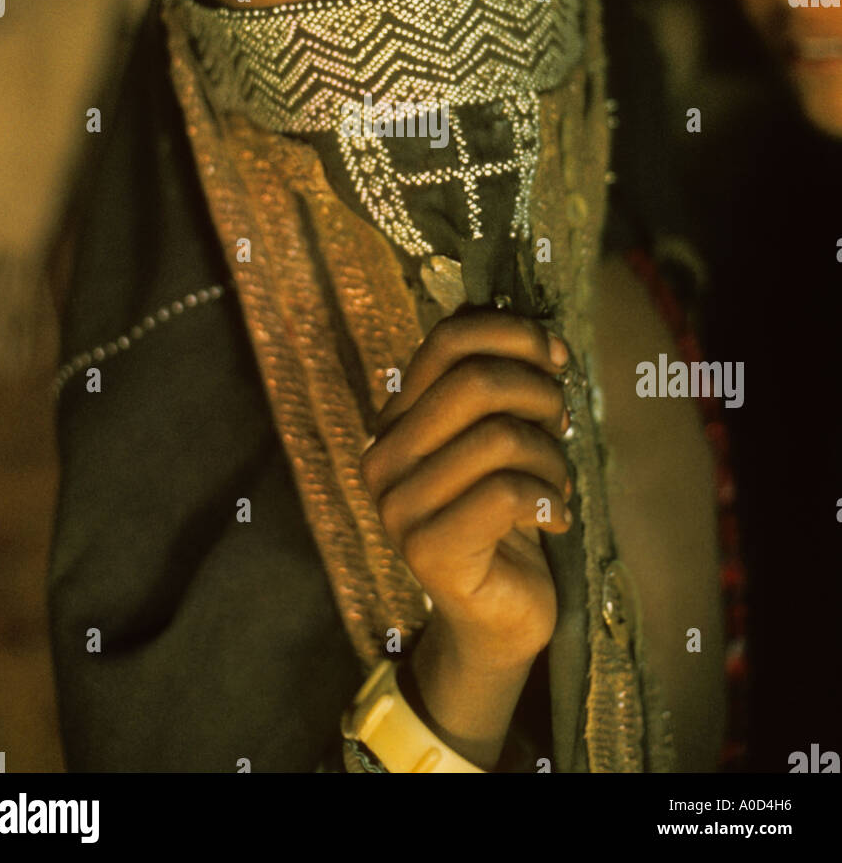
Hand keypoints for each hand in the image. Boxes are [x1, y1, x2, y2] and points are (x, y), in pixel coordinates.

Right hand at [361, 308, 572, 671]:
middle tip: (563, 424)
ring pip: (499, 438)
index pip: (448, 339)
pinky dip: (548, 500)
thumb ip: (502, 386)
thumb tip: (540, 336)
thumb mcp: (502, 436)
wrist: (499, 614)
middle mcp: (384, 454)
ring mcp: (398, 505)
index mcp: (396, 416)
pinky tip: (554, 519)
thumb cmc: (506, 514)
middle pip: (476, 381)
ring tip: (557, 484)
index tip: (556, 355)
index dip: (512, 333)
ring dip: (552, 458)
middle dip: (540, 394)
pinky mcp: (425, 550)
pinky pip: (506, 494)